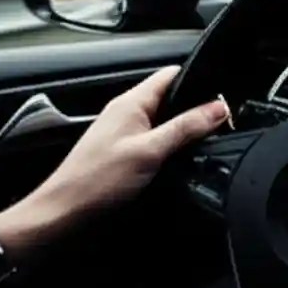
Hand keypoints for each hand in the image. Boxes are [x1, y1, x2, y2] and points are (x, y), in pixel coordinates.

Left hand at [0, 66, 227, 259]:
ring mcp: (124, 132)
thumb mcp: (150, 151)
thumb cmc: (98, 180)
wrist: (63, 212)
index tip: (224, 95)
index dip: (199, 79)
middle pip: (170, 98)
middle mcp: (127, 112)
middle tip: (224, 122)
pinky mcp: (124, 152)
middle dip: (196, 107)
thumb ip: (186, 127)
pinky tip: (183, 158)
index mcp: (131, 102)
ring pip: (164, 121)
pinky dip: (171, 145)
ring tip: (210, 139)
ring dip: (185, 128)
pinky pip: (155, 139)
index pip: (171, 75)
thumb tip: (220, 107)